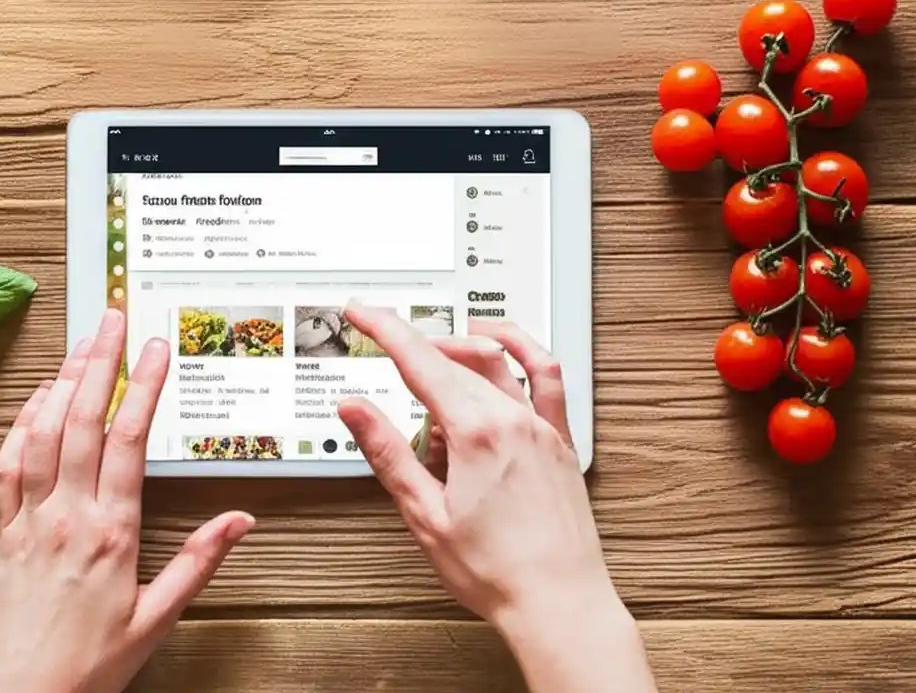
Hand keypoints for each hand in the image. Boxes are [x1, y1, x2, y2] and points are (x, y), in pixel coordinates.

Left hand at [0, 310, 253, 692]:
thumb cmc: (87, 665)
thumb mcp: (158, 619)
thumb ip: (199, 564)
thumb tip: (239, 520)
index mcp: (111, 532)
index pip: (129, 440)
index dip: (143, 386)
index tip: (156, 348)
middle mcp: (67, 515)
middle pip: (81, 419)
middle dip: (100, 361)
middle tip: (113, 317)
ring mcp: (30, 518)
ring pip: (42, 432)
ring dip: (61, 380)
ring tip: (81, 343)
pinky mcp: (2, 531)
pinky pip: (8, 464)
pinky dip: (20, 423)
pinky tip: (35, 401)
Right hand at [338, 305, 654, 691]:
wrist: (559, 604)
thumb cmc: (497, 572)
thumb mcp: (425, 514)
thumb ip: (388, 452)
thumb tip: (354, 408)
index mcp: (475, 433)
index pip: (419, 360)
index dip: (384, 328)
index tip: (362, 311)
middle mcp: (513, 419)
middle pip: (453, 361)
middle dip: (414, 352)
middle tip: (384, 359)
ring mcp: (542, 427)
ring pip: (496, 361)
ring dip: (459, 349)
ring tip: (432, 366)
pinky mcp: (560, 441)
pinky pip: (547, 376)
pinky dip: (523, 351)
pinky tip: (505, 348)